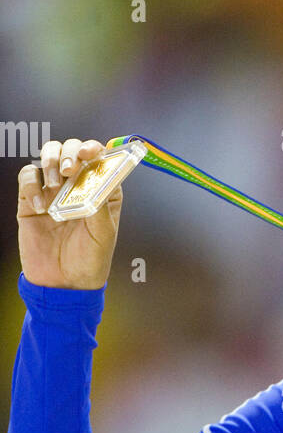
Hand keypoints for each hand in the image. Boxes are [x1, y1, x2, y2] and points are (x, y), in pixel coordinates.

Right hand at [18, 137, 123, 288]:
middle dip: (70, 152)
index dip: (94, 148)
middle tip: (68, 169)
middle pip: (72, 149)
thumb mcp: (104, 235)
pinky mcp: (31, 200)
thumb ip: (100, 207)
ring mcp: (53, 190)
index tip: (90, 153)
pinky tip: (40, 206)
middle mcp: (78, 184)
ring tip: (54, 183)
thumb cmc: (91, 259)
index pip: (99, 157)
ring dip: (50, 160)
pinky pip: (27, 177)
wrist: (63, 283)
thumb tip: (95, 181)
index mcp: (102, 189)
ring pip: (49, 155)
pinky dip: (31, 184)